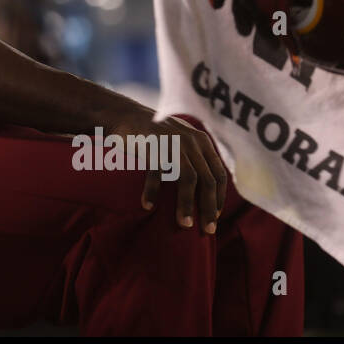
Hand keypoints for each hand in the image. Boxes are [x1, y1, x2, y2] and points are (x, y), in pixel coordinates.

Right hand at [109, 110, 227, 232]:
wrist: (124, 114)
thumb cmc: (153, 134)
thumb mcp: (182, 137)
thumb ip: (197, 155)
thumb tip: (209, 186)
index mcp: (202, 141)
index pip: (219, 174)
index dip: (219, 197)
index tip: (215, 216)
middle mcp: (191, 141)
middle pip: (207, 179)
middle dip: (208, 208)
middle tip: (207, 229)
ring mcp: (172, 143)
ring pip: (188, 179)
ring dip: (186, 204)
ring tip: (184, 224)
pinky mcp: (153, 145)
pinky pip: (157, 173)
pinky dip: (153, 191)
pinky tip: (148, 205)